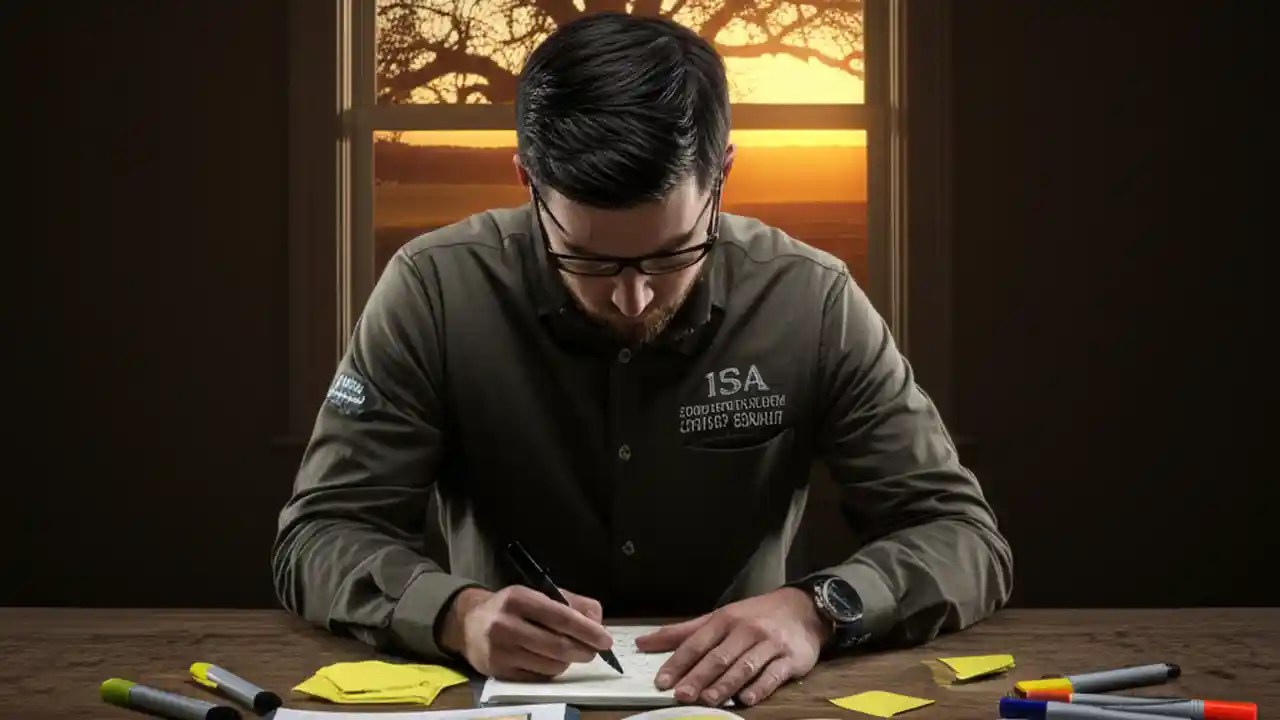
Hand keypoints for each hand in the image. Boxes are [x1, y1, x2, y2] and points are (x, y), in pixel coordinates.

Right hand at [440, 585, 612, 680]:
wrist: (469, 623)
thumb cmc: (512, 607)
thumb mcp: (538, 594)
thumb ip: (572, 603)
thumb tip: (597, 621)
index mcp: (519, 598)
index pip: (560, 617)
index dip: (586, 630)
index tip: (605, 640)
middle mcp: (506, 624)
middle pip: (557, 645)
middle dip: (583, 650)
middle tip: (594, 652)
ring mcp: (500, 650)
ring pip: (550, 664)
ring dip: (567, 662)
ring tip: (569, 653)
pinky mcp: (498, 671)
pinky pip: (537, 677)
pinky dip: (551, 671)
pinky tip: (549, 661)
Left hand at [635, 587, 829, 706]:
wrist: (801, 609)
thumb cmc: (754, 616)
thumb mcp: (718, 618)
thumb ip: (682, 633)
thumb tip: (643, 643)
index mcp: (724, 620)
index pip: (696, 643)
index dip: (678, 663)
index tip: (662, 681)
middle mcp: (745, 631)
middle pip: (718, 656)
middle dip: (699, 676)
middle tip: (681, 695)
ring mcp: (768, 644)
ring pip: (744, 666)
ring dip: (725, 684)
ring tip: (708, 700)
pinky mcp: (790, 659)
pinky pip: (773, 674)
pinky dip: (760, 687)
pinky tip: (746, 698)